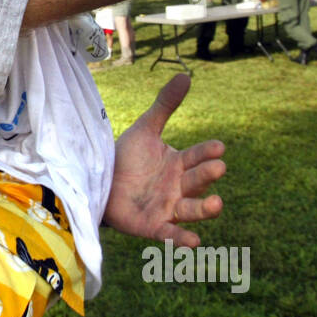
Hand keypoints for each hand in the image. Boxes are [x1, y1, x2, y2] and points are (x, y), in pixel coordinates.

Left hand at [103, 74, 225, 245]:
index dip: (207, 152)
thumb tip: (185, 74)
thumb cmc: (126, 157)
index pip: (197, 156)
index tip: (219, 147)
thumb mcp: (145, 129)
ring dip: (205, 209)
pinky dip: (182, 238)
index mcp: (179, 164)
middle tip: (218, 167)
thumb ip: (165, 105)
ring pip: (191, 209)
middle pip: (198, 182)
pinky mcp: (153, 225)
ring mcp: (168, 207)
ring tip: (217, 204)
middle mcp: (179, 187)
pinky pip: (171, 233)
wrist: (97, 181)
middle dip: (208, 175)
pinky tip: (194, 241)